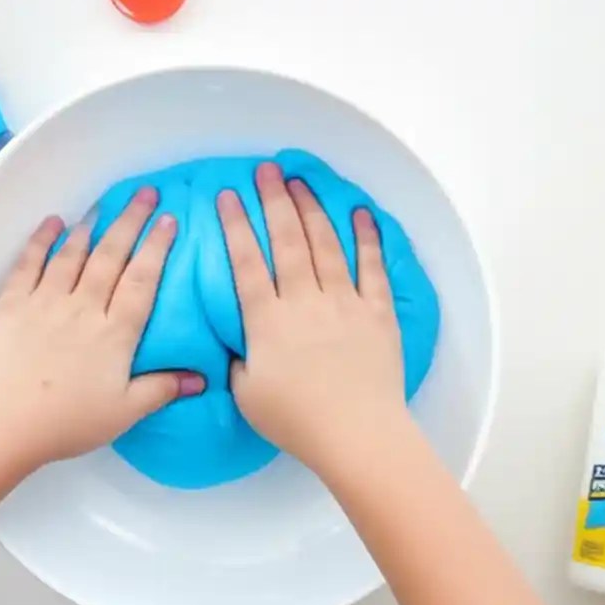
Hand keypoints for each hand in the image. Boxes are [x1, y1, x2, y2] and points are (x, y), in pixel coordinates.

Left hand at [0, 187, 204, 470]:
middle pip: (111, 256)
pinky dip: (41, 240)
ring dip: (90, 227)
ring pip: (72, 254)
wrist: (2, 422)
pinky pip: (29, 264)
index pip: (141, 280)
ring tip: (104, 205)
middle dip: (130, 221)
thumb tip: (202, 378)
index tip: (170, 219)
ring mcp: (45, 301)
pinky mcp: (12, 304)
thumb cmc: (67, 422)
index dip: (157, 248)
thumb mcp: (124, 412)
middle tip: (146, 193)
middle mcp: (82, 307)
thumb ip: (161, 389)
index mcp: (114, 332)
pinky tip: (52, 223)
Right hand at [219, 163, 409, 471]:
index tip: (227, 195)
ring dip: (312, 209)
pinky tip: (359, 213)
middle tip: (266, 171)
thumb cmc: (297, 421)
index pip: (246, 264)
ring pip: (326, 245)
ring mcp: (344, 303)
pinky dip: (367, 238)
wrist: (357, 433)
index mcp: (267, 321)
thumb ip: (239, 361)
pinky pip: (372, 267)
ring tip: (300, 181)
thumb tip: (239, 344)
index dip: (235, 226)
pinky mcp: (377, 312)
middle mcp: (304, 301)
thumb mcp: (248, 395)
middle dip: (274, 201)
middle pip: (287, 241)